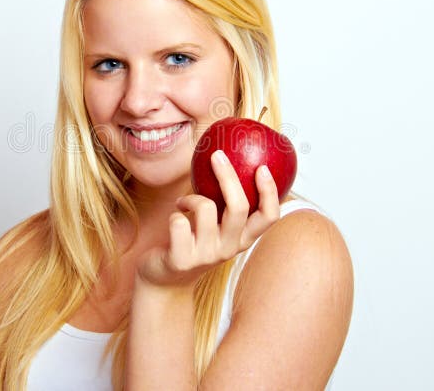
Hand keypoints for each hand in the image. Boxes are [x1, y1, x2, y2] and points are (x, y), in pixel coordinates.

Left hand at [136, 149, 280, 288]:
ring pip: (205, 208)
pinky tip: (175, 216)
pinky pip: (179, 221)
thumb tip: (228, 158)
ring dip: (191, 197)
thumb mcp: (215, 226)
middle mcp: (229, 249)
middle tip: (217, 155)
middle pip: (239, 206)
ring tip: (184, 202)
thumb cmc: (191, 243)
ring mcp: (206, 256)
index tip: (261, 167)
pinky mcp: (182, 259)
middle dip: (228, 176)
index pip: (269, 217)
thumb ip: (225, 202)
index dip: (269, 192)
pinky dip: (174, 213)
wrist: (164, 279)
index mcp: (242, 239)